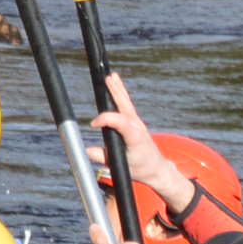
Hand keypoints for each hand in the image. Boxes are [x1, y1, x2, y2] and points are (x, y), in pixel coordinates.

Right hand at [87, 74, 183, 204]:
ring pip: (126, 102)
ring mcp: (137, 123)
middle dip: (116, 92)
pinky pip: (127, 105)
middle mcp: (137, 127)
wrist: (155, 168)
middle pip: (125, 106)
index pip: (120, 121)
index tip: (93, 124)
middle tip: (107, 79)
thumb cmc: (138, 167)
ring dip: (118, 89)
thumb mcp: (119, 166)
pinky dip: (120, 94)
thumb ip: (102, 157)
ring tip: (111, 76)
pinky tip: (115, 84)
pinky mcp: (135, 122)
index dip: (105, 119)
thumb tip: (87, 151)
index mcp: (135, 137)